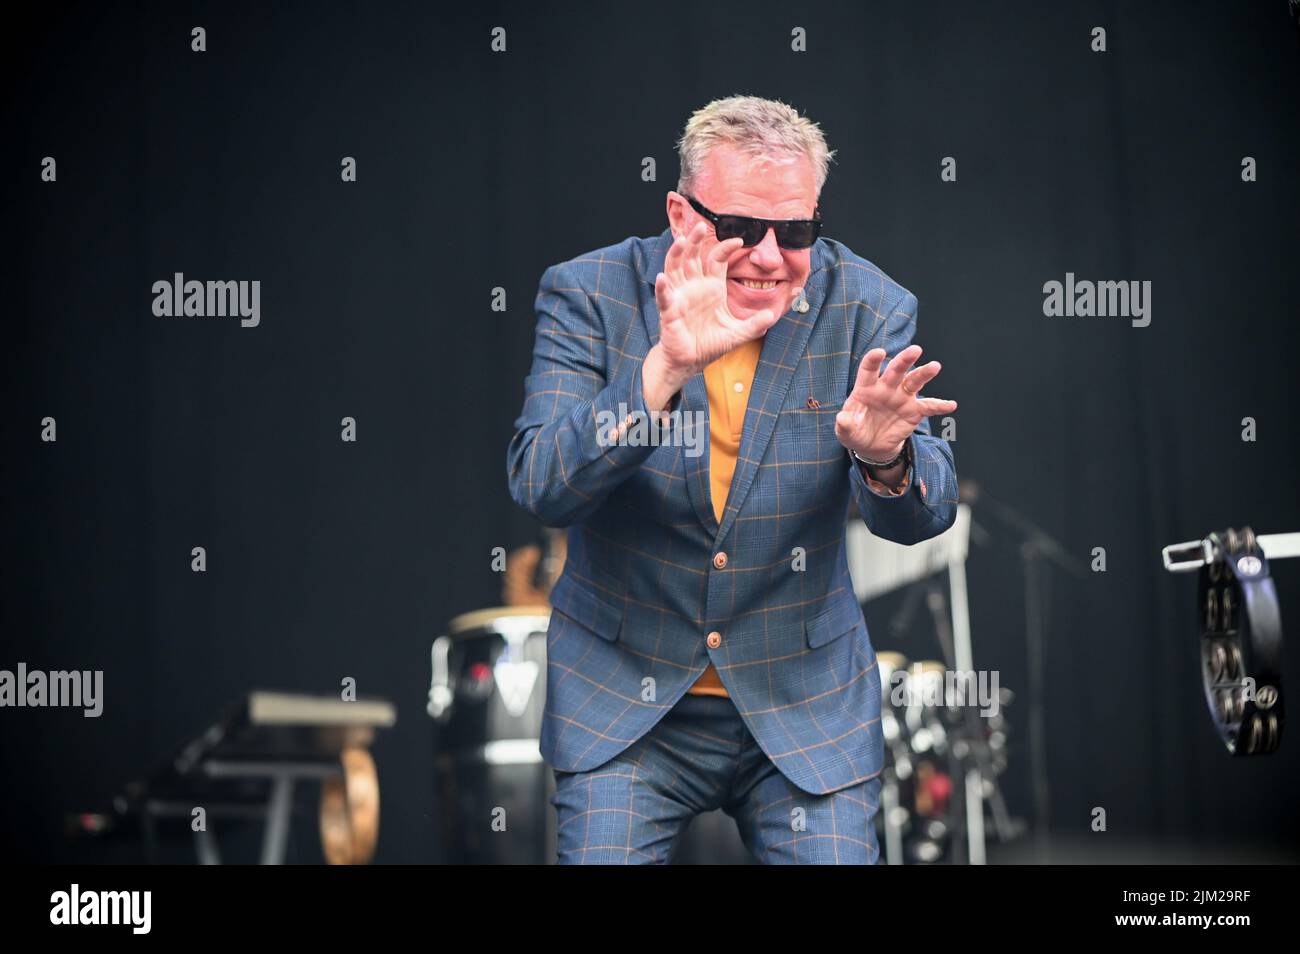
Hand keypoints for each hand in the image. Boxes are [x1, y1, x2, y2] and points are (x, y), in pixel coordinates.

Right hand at [652, 221, 783, 383]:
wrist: (691, 361)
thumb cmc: (710, 344)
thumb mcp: (737, 334)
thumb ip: (754, 325)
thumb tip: (773, 315)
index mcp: (712, 287)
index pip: (717, 260)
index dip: (725, 248)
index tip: (739, 241)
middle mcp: (694, 287)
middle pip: (692, 257)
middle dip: (695, 241)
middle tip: (701, 225)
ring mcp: (680, 296)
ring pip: (675, 269)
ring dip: (676, 254)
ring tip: (681, 241)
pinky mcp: (670, 311)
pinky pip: (665, 296)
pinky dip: (663, 287)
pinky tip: (663, 278)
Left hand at [835, 344, 956, 460]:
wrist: (871, 446)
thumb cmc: (856, 432)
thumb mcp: (846, 431)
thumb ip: (845, 424)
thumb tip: (843, 419)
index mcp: (866, 388)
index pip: (869, 370)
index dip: (873, 360)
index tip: (879, 353)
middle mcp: (886, 387)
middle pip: (896, 370)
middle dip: (905, 359)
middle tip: (915, 350)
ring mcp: (902, 397)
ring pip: (914, 381)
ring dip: (924, 373)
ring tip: (935, 366)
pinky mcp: (914, 411)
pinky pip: (929, 407)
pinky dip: (940, 406)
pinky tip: (951, 405)